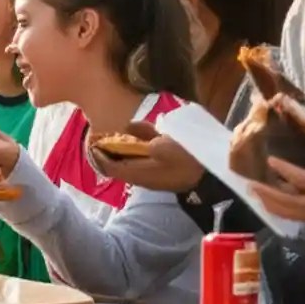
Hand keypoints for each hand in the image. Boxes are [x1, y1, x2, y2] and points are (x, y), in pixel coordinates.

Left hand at [89, 122, 204, 193]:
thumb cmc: (185, 159)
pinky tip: (141, 140)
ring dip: (122, 151)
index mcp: (136, 172)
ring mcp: (150, 176)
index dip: (98, 153)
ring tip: (119, 137)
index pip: (108, 166)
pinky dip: (137, 152)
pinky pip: (142, 163)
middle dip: (109, 151)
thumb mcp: (162, 143)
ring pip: (129, 163)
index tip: (93, 139)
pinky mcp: (160, 174)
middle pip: (117, 165)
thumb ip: (142, 133)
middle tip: (103, 136)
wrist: (211, 174)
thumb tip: (126, 126)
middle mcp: (140, 177)